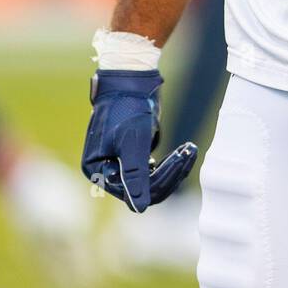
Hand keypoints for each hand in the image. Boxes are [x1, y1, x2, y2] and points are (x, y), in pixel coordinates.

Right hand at [81, 69, 196, 212]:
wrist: (129, 78)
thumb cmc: (126, 106)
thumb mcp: (132, 141)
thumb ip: (135, 174)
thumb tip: (140, 209)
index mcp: (97, 170)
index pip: (132, 192)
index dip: (160, 179)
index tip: (182, 157)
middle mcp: (105, 171)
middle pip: (143, 189)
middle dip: (170, 173)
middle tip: (191, 151)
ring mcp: (119, 164)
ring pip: (151, 181)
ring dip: (172, 168)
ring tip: (190, 149)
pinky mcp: (132, 155)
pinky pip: (152, 171)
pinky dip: (169, 163)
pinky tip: (182, 151)